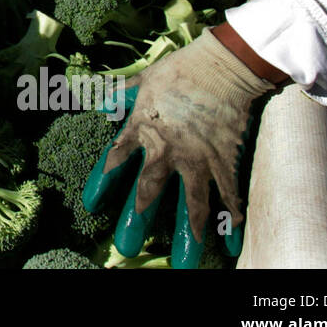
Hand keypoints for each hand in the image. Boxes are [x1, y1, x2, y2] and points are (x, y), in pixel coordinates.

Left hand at [82, 28, 276, 266]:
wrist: (220, 66)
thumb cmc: (179, 70)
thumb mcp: (142, 79)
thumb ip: (119, 93)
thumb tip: (97, 99)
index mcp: (141, 130)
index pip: (115, 161)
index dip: (102, 183)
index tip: (91, 204)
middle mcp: (166, 151)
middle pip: (148, 192)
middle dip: (137, 220)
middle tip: (127, 245)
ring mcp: (196, 159)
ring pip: (191, 203)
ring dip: (188, 233)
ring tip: (186, 259)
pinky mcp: (222, 160)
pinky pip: (228, 193)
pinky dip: (232, 216)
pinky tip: (234, 238)